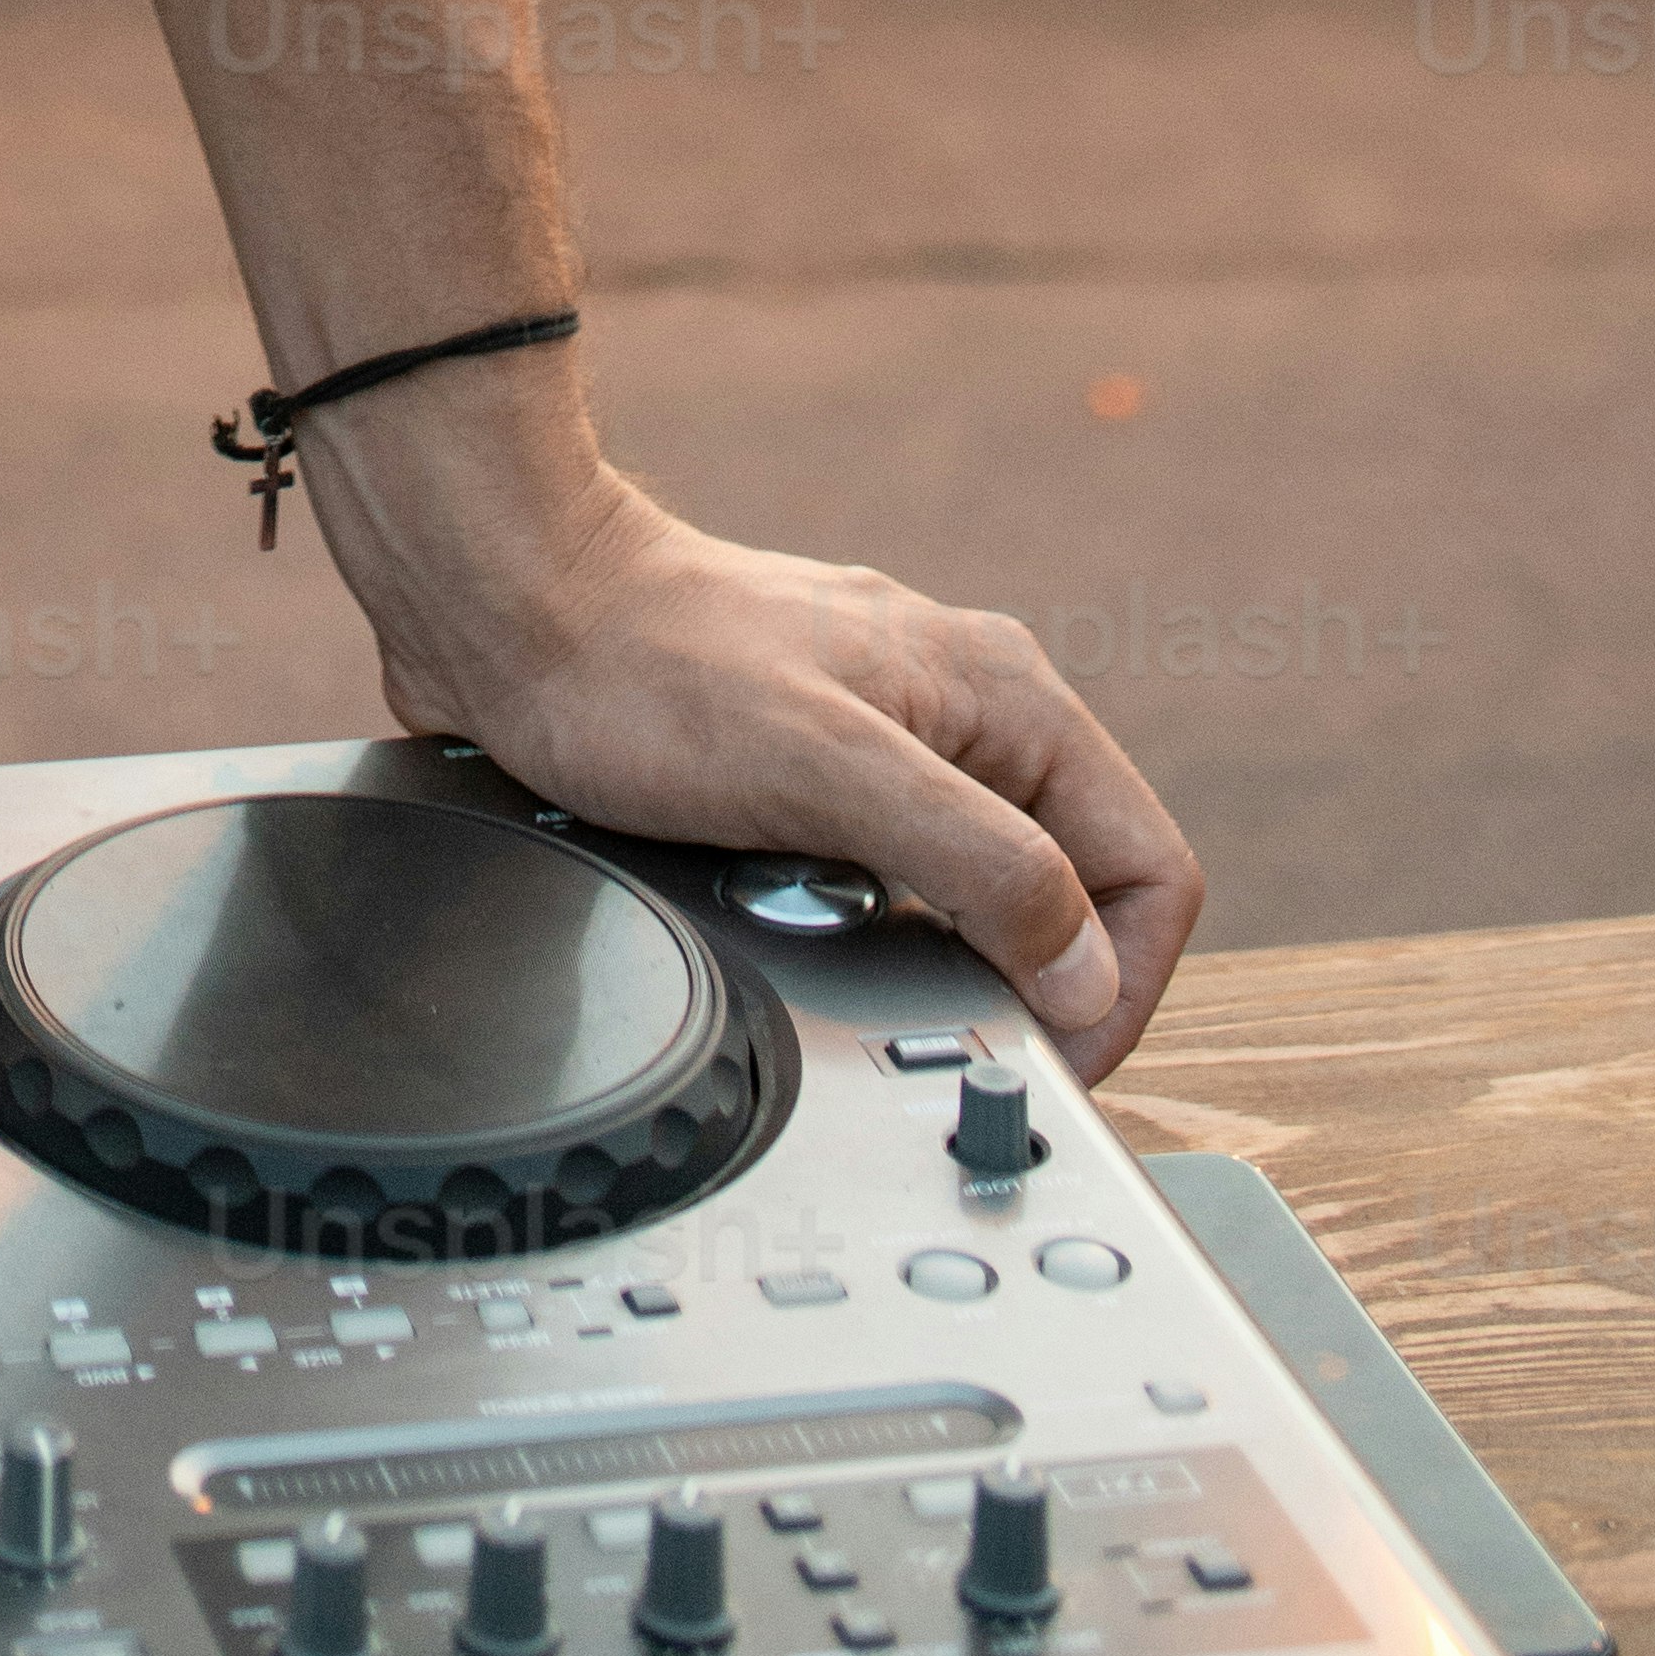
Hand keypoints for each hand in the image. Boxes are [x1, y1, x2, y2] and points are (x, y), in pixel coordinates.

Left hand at [352, 469, 1202, 1053]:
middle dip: (1029, 975)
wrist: (505, 606)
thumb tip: (1082, 970)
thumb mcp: (833, 771)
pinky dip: (868, 929)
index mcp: (1007, 696)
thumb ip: (980, 863)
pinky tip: (805, 932)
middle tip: (951, 1028)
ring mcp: (892, 744)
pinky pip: (893, 883)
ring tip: (862, 965)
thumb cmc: (646, 665)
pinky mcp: (818, 777)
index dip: (1120, 984)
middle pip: (1073, 892)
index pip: (1148, 870)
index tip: (1045, 1049)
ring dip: (942, 951)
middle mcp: (965, 715)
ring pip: (981, 894)